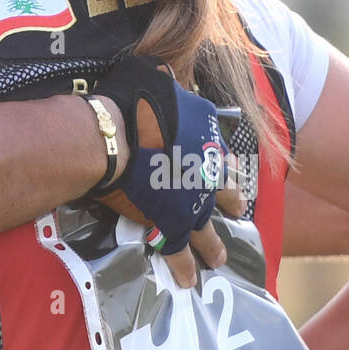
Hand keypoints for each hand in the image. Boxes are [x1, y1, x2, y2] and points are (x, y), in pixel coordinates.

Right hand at [89, 57, 245, 287]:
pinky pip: (180, 254)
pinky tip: (187, 280)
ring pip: (209, 231)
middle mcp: (207, 173)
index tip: (229, 174)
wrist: (112, 137)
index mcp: (207, 137)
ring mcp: (192, 203)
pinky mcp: (170, 227)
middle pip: (225, 194)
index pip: (221, 154)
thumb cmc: (130, 101)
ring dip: (215, 247)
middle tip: (236, 214)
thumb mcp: (155, 75)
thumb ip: (164, 77)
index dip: (224, 165)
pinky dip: (184, 268)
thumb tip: (163, 68)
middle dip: (230, 205)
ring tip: (218, 260)